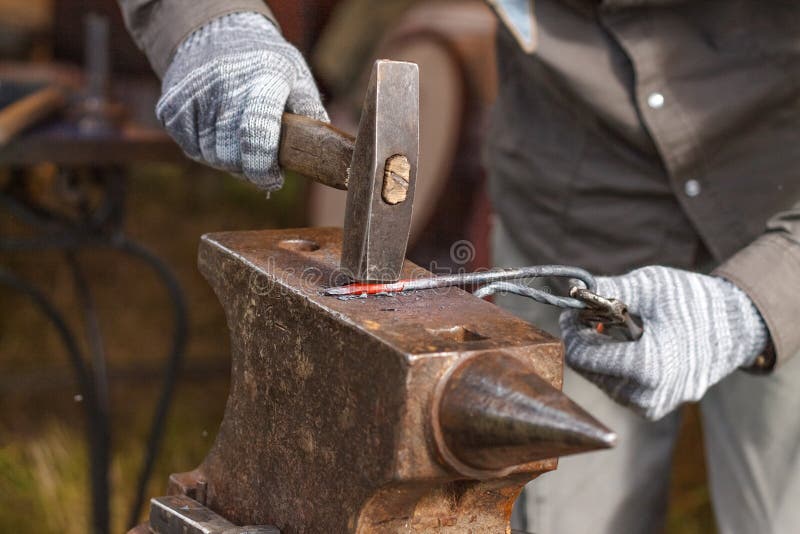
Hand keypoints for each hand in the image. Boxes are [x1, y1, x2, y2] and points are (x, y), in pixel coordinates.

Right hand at [156, 13, 327, 189]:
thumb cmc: (265, 63)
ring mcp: (192, 95)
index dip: (264, 167)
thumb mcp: (296, 76)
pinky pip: (191, 149)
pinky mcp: (170, 106)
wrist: (215, 32)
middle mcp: (223, 83)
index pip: (257, 132)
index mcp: (262, 76)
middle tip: (260, 162)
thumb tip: (325, 150)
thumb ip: (310, 111)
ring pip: (211, 155)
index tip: (273, 180)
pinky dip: (206, 150)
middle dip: (249, 168)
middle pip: (232, 153)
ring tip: (240, 140)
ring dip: (228, 159)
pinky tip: (218, 131)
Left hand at [560, 266, 768, 419]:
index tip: (572, 311)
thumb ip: (607, 292)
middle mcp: (647, 396)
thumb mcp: (649, 285)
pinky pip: (617, 387)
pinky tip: (629, 346)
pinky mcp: (653, 408)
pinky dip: (614, 366)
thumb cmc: (694, 302)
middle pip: (587, 370)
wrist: (736, 328)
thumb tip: (571, 293)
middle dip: (585, 340)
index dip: (571, 331)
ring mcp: (651, 406)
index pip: (581, 357)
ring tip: (617, 329)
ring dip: (599, 353)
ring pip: (600, 380)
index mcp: (647, 368)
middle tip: (593, 315)